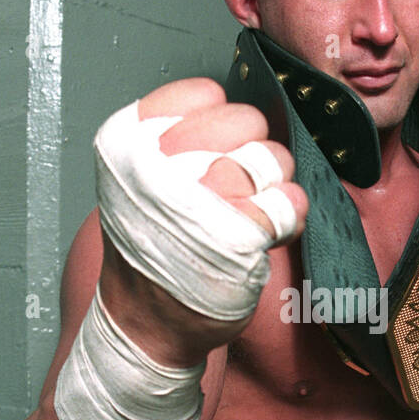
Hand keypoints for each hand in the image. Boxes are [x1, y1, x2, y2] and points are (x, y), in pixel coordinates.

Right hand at [99, 78, 307, 364]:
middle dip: (253, 152)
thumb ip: (178, 137)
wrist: (147, 326)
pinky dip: (286, 219)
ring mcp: (199, 198)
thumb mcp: (138, 177)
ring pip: (274, 158)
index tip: (206, 158)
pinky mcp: (238, 236)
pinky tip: (261, 237)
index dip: (219, 125)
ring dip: (271, 187)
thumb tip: (241, 110)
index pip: (206, 94)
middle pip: (247, 119)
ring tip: (244, 214)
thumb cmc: (152, 247)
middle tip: (233, 189)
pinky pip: (290, 201)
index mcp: (128, 141)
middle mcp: (158, 164)